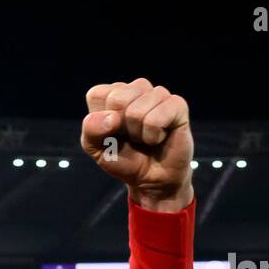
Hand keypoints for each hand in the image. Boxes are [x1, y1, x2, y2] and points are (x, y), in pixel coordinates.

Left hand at [80, 79, 192, 210]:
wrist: (152, 180)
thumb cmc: (124, 159)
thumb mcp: (96, 148)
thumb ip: (91, 129)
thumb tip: (112, 118)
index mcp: (112, 93)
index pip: (96, 95)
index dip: (100, 122)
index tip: (111, 133)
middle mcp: (136, 88)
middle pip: (117, 100)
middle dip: (121, 128)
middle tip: (131, 137)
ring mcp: (158, 94)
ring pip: (136, 111)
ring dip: (138, 134)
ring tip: (145, 138)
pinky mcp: (177, 105)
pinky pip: (156, 119)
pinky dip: (153, 137)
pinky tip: (158, 137)